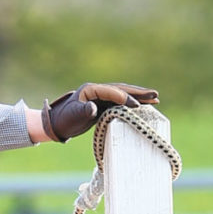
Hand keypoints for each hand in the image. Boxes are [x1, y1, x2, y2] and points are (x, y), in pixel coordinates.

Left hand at [41, 82, 158, 143]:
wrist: (57, 124)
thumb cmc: (64, 120)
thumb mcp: (73, 116)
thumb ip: (84, 111)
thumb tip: (93, 108)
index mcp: (91, 89)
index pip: (111, 92)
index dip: (123, 98)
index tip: (135, 106)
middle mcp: (98, 90)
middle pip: (122, 89)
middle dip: (138, 93)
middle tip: (155, 95)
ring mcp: (101, 97)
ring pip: (123, 95)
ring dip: (139, 97)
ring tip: (155, 98)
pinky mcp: (103, 105)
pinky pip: (121, 103)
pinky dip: (132, 104)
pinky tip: (143, 106)